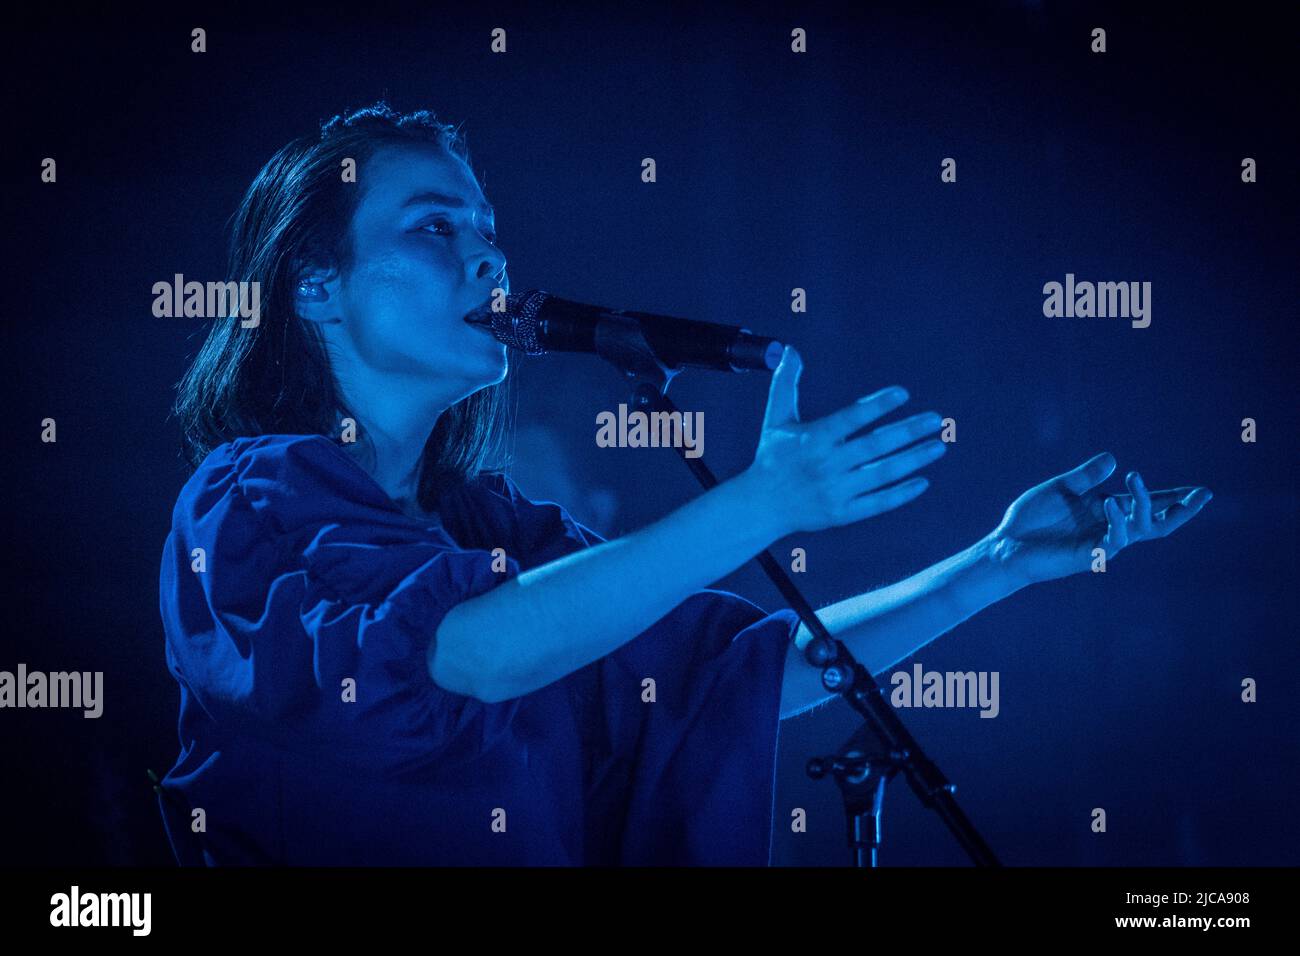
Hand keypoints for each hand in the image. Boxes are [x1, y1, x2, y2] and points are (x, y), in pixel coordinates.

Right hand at [742, 346, 946, 535]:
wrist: (761, 505)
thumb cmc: (772, 458)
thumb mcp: (775, 419)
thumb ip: (785, 384)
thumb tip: (789, 350)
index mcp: (812, 439)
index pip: (851, 418)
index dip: (878, 405)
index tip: (903, 393)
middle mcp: (826, 464)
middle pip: (875, 445)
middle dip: (909, 431)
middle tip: (935, 420)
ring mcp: (836, 491)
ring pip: (883, 473)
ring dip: (914, 459)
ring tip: (937, 446)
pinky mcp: (842, 513)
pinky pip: (878, 503)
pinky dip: (901, 493)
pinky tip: (922, 481)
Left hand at [990, 452, 1211, 586]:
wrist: (1006, 544)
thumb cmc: (1031, 518)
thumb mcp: (1061, 489)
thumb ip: (1086, 476)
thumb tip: (1114, 458)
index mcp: (1106, 509)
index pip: (1146, 503)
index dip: (1173, 497)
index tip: (1200, 490)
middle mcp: (1110, 527)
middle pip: (1158, 522)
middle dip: (1181, 509)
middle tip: (1201, 495)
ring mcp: (1103, 542)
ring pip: (1141, 528)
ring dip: (1144, 504)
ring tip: (1135, 480)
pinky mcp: (1091, 555)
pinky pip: (1114, 539)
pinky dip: (1117, 520)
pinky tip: (1111, 503)